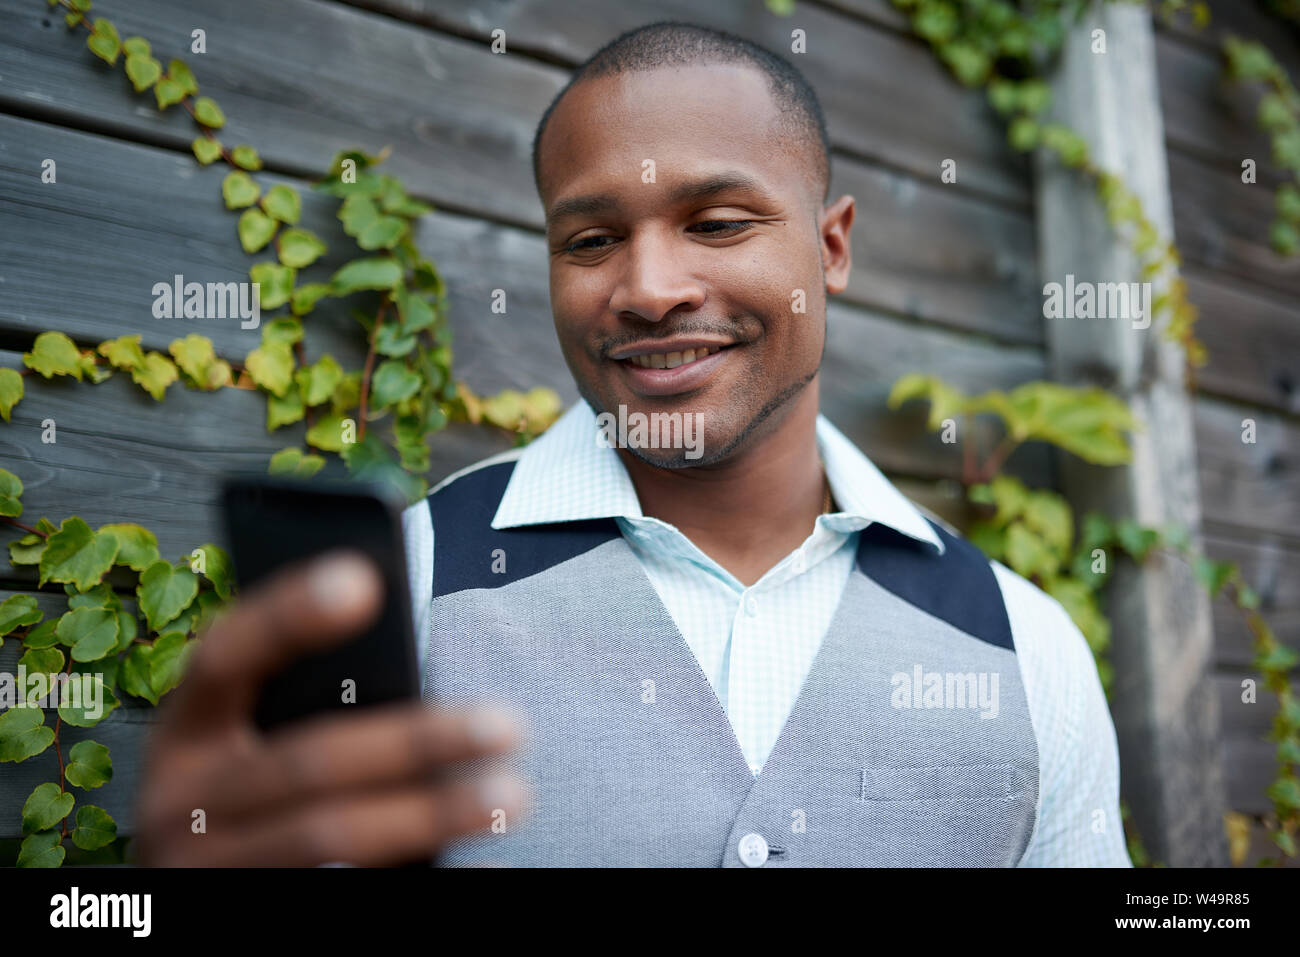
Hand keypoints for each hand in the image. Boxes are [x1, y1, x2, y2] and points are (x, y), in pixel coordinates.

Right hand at [133, 549, 527, 865]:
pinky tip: (486, 865)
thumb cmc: (249, 801)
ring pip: (328, 835)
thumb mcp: (253, 743)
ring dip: (429, 814)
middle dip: (415, 741)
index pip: (226, 656)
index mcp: (187, 731)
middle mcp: (182, 800)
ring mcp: (204, 868)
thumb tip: (412, 677)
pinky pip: (343, 899)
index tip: (362, 579)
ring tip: (511, 796)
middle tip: (508, 725)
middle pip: (307, 760)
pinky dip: (425, 881)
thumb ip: (309, 704)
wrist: (195, 895)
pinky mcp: (245, 913)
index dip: (286, 615)